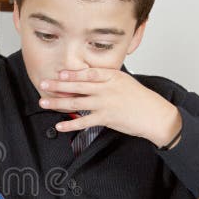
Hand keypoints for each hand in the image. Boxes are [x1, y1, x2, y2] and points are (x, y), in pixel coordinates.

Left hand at [39, 68, 182, 147]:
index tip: (59, 73)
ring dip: (57, 102)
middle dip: (58, 85)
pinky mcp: (106, 118)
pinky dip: (70, 124)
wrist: (155, 114)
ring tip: (44, 102)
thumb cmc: (140, 99)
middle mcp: (106, 88)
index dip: (72, 73)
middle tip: (43, 84)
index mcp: (112, 76)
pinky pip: (84, 121)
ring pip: (76, 102)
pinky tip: (60, 125)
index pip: (88, 73)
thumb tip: (88, 78)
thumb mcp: (124, 81)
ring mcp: (105, 103)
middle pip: (77, 86)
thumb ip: (106, 79)